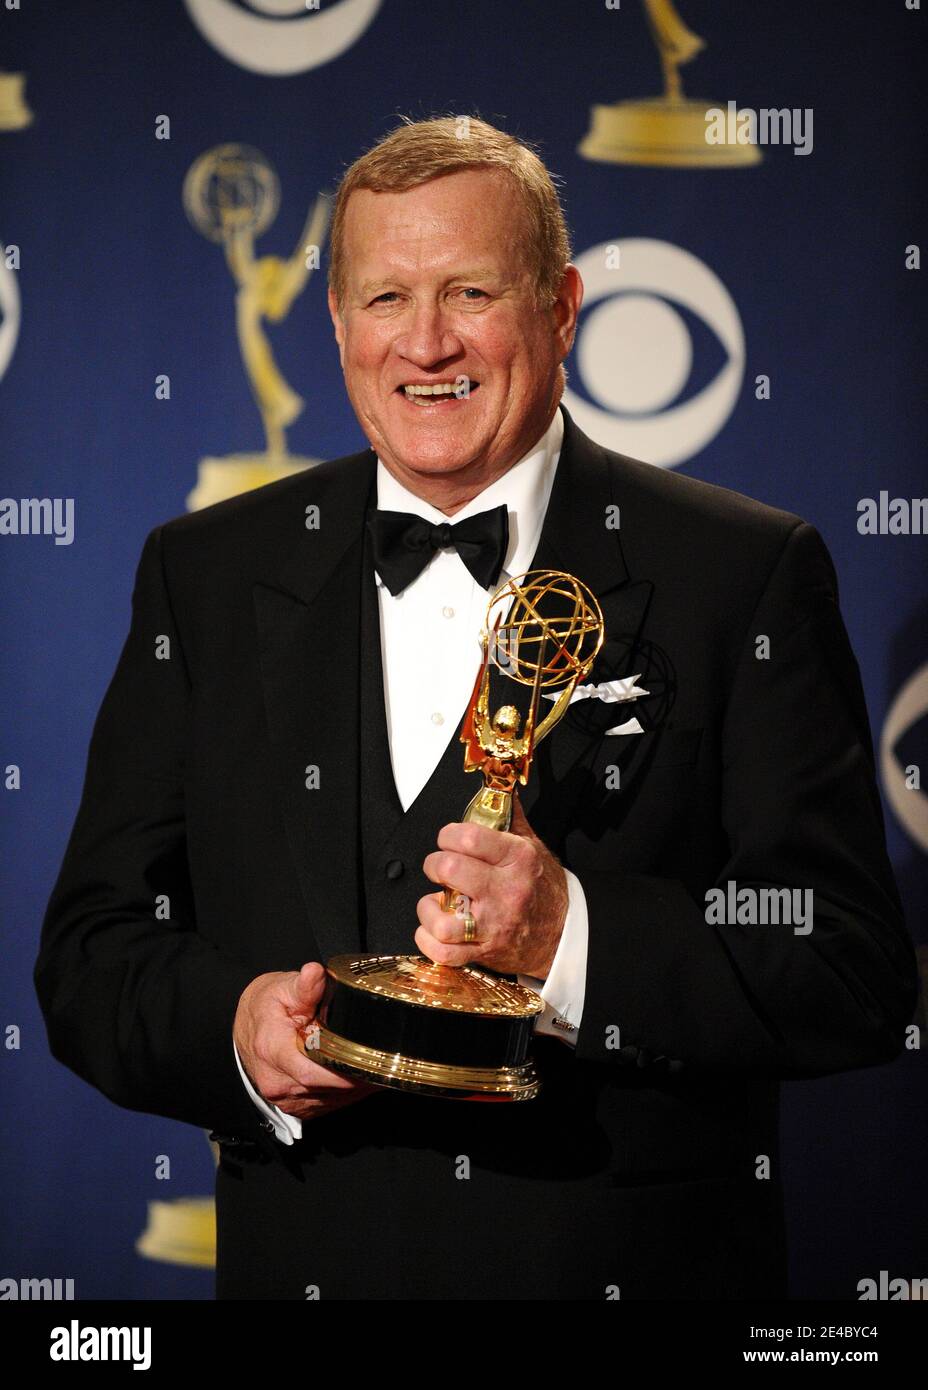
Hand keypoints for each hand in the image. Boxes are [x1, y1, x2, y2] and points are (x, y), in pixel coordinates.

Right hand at [233, 961, 376, 1121]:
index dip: (345, 1071)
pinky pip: (327, 1103)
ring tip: (372, 1063)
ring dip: (354, 1086)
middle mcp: (276, 1080)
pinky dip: (345, 1092)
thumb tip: (314, 972)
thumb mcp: (283, 988)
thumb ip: (304, 986)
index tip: (371, 1061)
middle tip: (382, 1058)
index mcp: (272, 1050)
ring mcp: (284, 1098)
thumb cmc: (266, 1006)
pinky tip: (356, 1074)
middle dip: (357, 1076)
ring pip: (331, 1099)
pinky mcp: (294, 1106)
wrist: (249, 1027)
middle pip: (327, 1087)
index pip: (313, 1073)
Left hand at [416, 793, 568, 977]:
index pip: (469, 837)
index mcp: (517, 858)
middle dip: (435, 864)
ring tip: (435, 902)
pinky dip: (428, 941)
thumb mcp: (534, 846)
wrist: (564, 933)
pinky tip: (433, 929)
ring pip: (443, 920)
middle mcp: (506, 891)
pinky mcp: (485, 951)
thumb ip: (510, 818)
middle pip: (449, 868)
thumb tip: (499, 786)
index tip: (447, 839)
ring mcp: (494, 925)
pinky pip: (444, 952)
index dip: (448, 834)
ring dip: (429, 908)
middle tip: (440, 868)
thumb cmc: (543, 888)